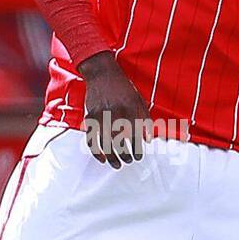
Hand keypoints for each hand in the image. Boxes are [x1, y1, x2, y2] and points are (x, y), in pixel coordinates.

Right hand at [80, 51, 151, 168]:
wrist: (103, 74)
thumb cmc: (123, 88)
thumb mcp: (139, 100)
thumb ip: (145, 120)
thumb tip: (148, 140)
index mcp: (130, 110)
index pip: (135, 136)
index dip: (137, 149)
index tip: (139, 156)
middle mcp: (116, 115)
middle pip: (120, 143)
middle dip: (126, 156)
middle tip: (129, 161)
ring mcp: (101, 117)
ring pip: (106, 145)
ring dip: (112, 158)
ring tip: (117, 165)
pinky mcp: (90, 118)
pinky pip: (91, 139)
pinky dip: (96, 151)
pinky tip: (102, 159)